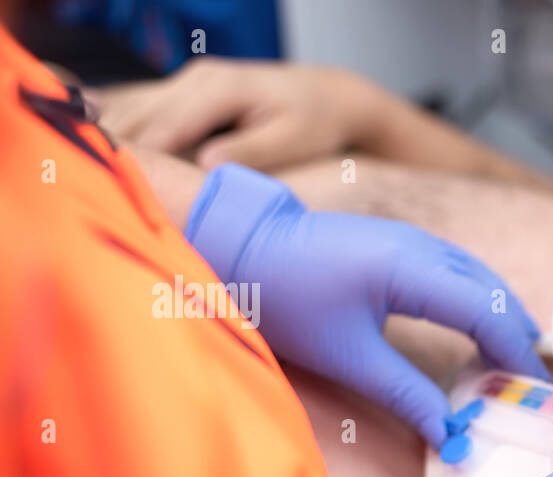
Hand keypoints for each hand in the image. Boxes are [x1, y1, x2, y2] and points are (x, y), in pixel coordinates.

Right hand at [91, 57, 386, 170]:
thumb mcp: (291, 140)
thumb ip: (250, 152)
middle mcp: (198, 78)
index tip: (115, 183)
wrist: (326, 97)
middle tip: (88, 183)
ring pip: (138, 110)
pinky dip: (129, 132)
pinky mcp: (187, 91)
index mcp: (222, 89)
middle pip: (142, 115)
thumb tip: (207, 166)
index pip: (168, 126)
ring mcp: (189, 81)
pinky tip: (109, 156)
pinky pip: (148, 111)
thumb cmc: (314, 124)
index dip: (141, 155)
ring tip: (86, 172)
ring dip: (114, 138)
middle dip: (117, 147)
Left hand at [185, 163, 548, 447]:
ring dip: (502, 319)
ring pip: (481, 280)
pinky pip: (461, 273)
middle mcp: (422, 247)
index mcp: (411, 269)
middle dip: (519, 338)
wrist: (241, 248)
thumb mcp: (349, 357)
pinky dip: (481, 304)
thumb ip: (407, 396)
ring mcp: (414, 240)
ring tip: (515, 363)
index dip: (516, 353)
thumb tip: (451, 437)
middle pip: (494, 293)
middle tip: (534, 385)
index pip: (486, 313)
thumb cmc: (287, 299)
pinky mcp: (402, 244)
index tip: (534, 390)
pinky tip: (479, 331)